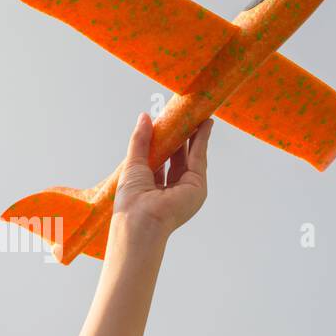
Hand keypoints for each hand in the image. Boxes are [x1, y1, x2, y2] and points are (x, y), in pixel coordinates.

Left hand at [112, 112, 212, 235]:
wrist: (140, 221)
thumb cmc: (131, 201)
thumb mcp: (133, 164)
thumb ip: (140, 140)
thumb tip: (144, 116)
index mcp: (153, 188)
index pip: (162, 161)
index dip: (166, 142)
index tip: (170, 124)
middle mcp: (171, 190)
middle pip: (179, 157)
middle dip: (183, 136)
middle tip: (186, 116)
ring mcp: (186, 189)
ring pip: (191, 156)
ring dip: (195, 135)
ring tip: (197, 114)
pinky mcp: (197, 186)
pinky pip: (199, 157)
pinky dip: (202, 140)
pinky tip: (204, 125)